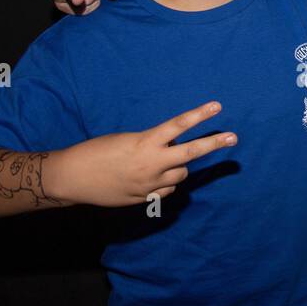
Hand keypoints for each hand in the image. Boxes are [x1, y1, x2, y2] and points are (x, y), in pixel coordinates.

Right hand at [49, 101, 235, 206]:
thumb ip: (152, 145)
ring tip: (160, 161)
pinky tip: (150, 178)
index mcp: (145, 142)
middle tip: (234, 138)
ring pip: (181, 174)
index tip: (217, 106)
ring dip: (178, 166)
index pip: (178, 125)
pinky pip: (167, 190)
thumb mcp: (127, 140)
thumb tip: (172, 149)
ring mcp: (149, 184)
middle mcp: (152, 163)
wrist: (72, 178)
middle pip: (191, 153)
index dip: (199, 115)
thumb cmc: (96, 152)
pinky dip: (165, 183)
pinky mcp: (144, 198)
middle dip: (214, 143)